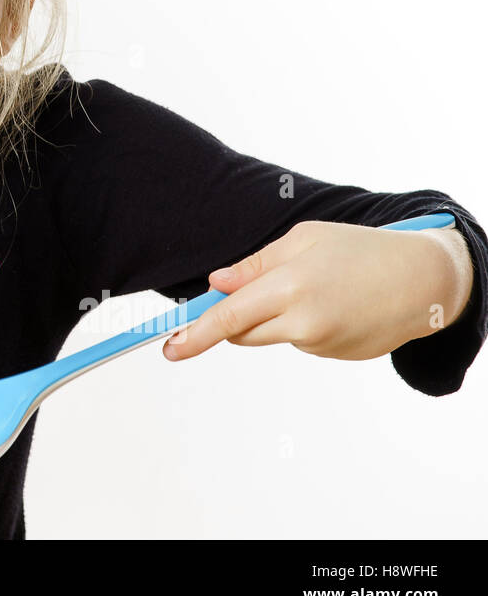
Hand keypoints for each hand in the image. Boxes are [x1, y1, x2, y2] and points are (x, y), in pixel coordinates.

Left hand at [162, 220, 470, 361]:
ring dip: (276, 316)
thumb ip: (255, 265)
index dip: (195, 334)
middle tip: (257, 289)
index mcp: (289, 288)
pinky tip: (335, 304)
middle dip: (235, 316)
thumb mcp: (303, 240)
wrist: (424, 280)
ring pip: (272, 335)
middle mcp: (303, 323)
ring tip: (316, 286)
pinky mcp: (335, 355)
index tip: (170, 347)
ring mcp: (321, 344)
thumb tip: (216, 284)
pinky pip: (301, 340)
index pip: (228, 317)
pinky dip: (305, 324)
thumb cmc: (360, 249)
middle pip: (242, 332)